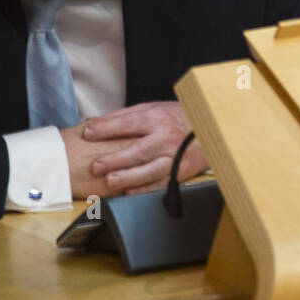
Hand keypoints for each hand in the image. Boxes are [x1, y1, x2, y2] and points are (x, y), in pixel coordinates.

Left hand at [78, 101, 207, 195]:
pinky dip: (145, 188)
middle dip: (115, 159)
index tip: (88, 132)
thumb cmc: (177, 117)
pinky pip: (161, 183)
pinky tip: (129, 191)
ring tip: (110, 181)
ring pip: (150, 169)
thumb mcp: (153, 108)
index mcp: (158, 118)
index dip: (107, 128)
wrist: (211, 128)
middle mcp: (167, 137)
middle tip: (95, 165)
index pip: (128, 123)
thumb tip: (92, 122)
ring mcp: (174, 156)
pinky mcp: (180, 172)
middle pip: (139, 150)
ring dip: (129, 176)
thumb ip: (123, 116)